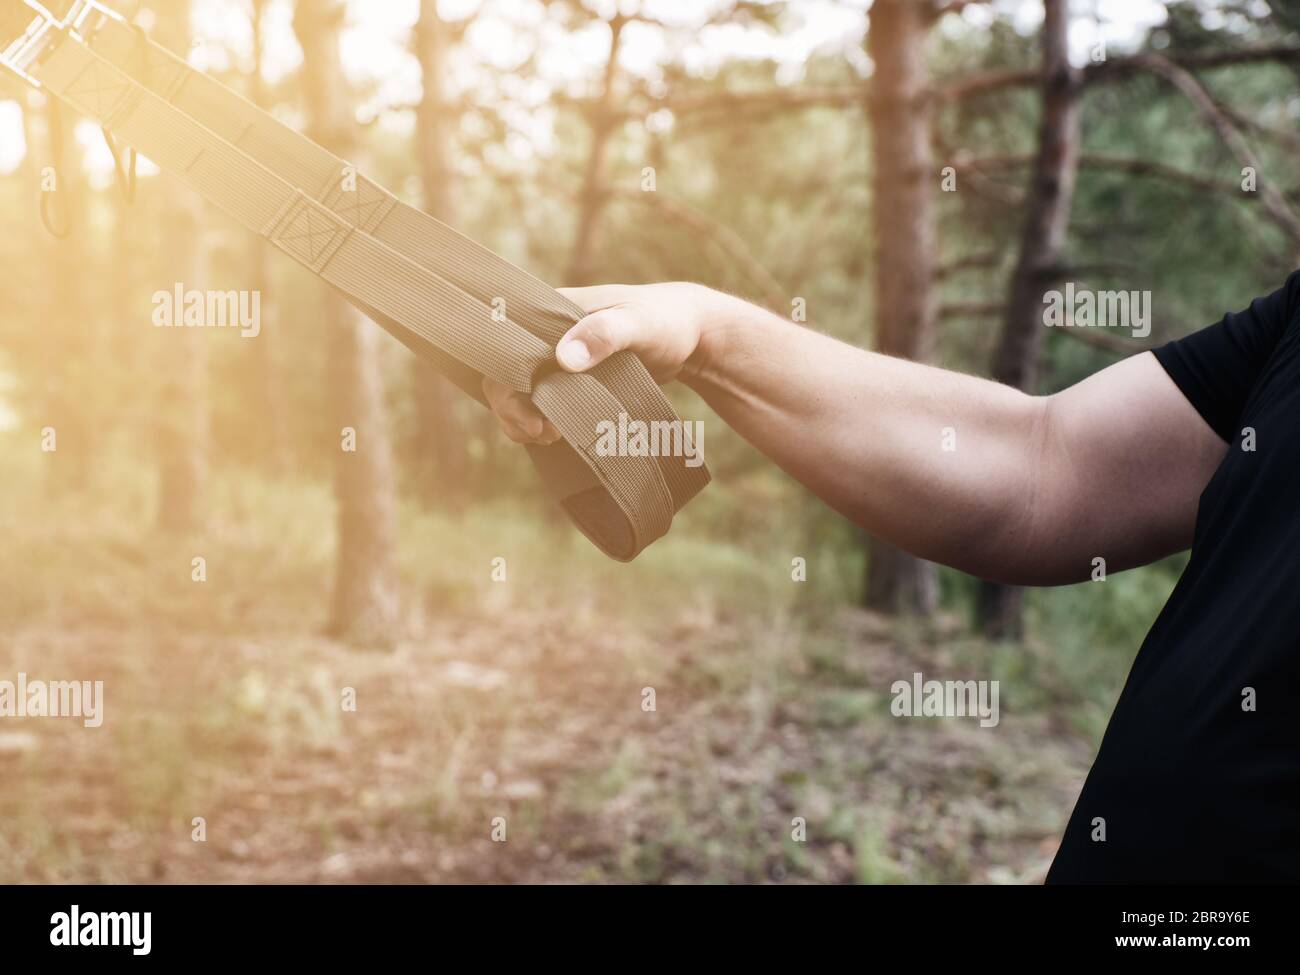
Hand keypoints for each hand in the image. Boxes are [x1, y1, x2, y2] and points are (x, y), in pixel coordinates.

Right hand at [482, 282, 728, 444]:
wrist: (691, 335)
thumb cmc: (665, 321)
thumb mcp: (638, 324)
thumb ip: (604, 335)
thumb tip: (564, 359)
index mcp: (550, 311)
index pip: (505, 348)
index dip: (505, 385)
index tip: (530, 416)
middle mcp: (546, 333)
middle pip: (506, 375)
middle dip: (513, 409)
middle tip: (542, 434)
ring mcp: (557, 355)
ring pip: (521, 391)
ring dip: (524, 418)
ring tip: (550, 438)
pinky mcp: (572, 376)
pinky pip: (543, 399)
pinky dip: (541, 419)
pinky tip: (556, 435)